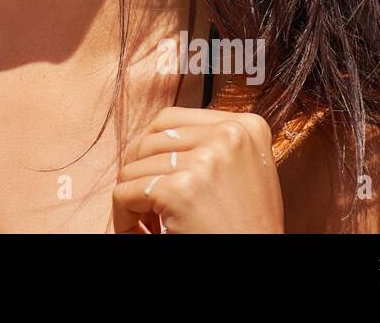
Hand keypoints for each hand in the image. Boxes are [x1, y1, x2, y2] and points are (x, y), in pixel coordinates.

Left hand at [112, 107, 284, 232]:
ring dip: (133, 196)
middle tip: (148, 202)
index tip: (154, 174)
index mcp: (245, 127)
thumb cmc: (245, 225)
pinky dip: (123, 215)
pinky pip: (125, 193)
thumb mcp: (241, 170)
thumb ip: (210, 145)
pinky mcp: (179, 190)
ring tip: (149, 219)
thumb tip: (153, 136)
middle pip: (149, 141)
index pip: (171, 120)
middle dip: (140, 173)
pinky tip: (138, 229)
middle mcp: (228, 136)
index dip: (153, 149)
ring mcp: (204, 161)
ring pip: (133, 167)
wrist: (256, 261)